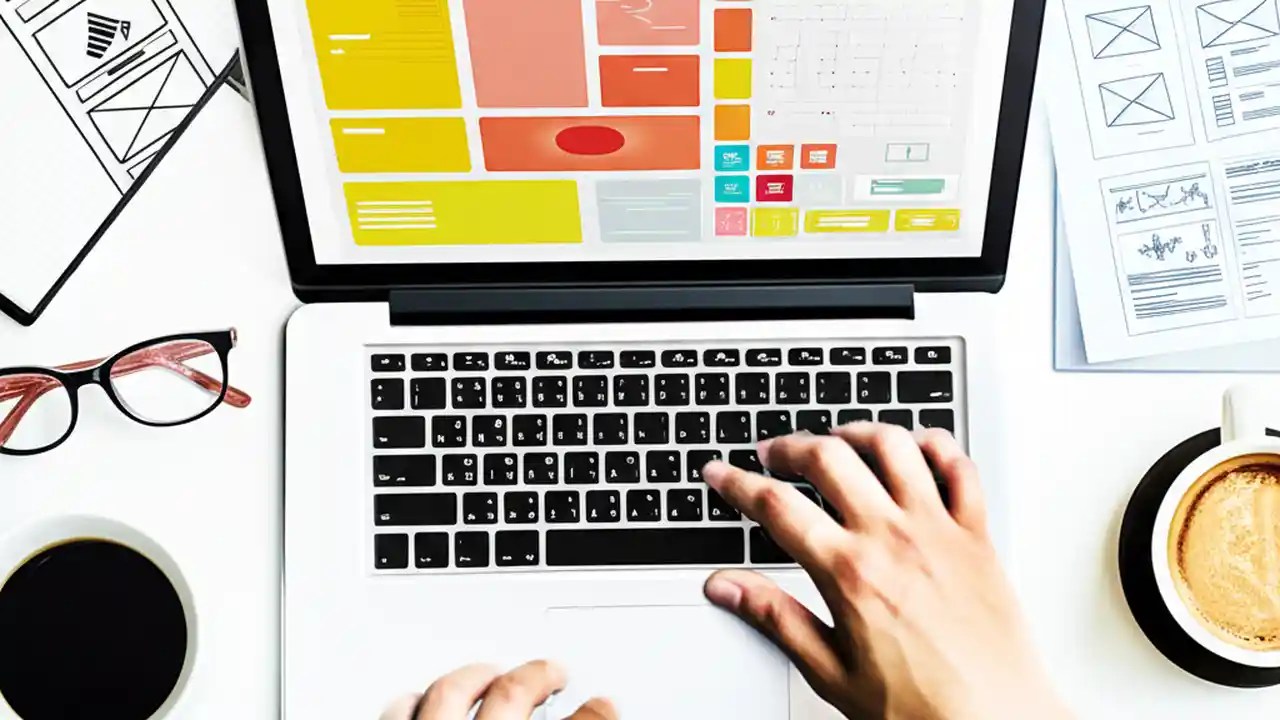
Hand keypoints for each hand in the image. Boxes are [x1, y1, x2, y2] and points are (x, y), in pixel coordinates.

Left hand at [381, 661, 615, 719]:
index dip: (598, 714)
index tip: (604, 705)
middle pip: (510, 696)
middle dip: (537, 676)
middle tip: (552, 672)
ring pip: (449, 694)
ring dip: (474, 677)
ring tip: (492, 672)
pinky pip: (398, 716)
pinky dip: (412, 703)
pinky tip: (421, 700)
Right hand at [702, 424, 1070, 719]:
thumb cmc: (923, 710)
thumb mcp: (831, 673)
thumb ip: (775, 619)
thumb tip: (727, 588)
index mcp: (849, 573)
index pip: (776, 506)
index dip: (737, 483)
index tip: (720, 474)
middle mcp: (893, 538)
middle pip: (828, 457)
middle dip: (789, 447)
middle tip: (772, 454)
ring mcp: (939, 531)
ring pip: (893, 445)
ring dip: (856, 432)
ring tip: (836, 439)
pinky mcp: (977, 536)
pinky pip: (959, 467)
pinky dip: (935, 445)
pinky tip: (915, 448)